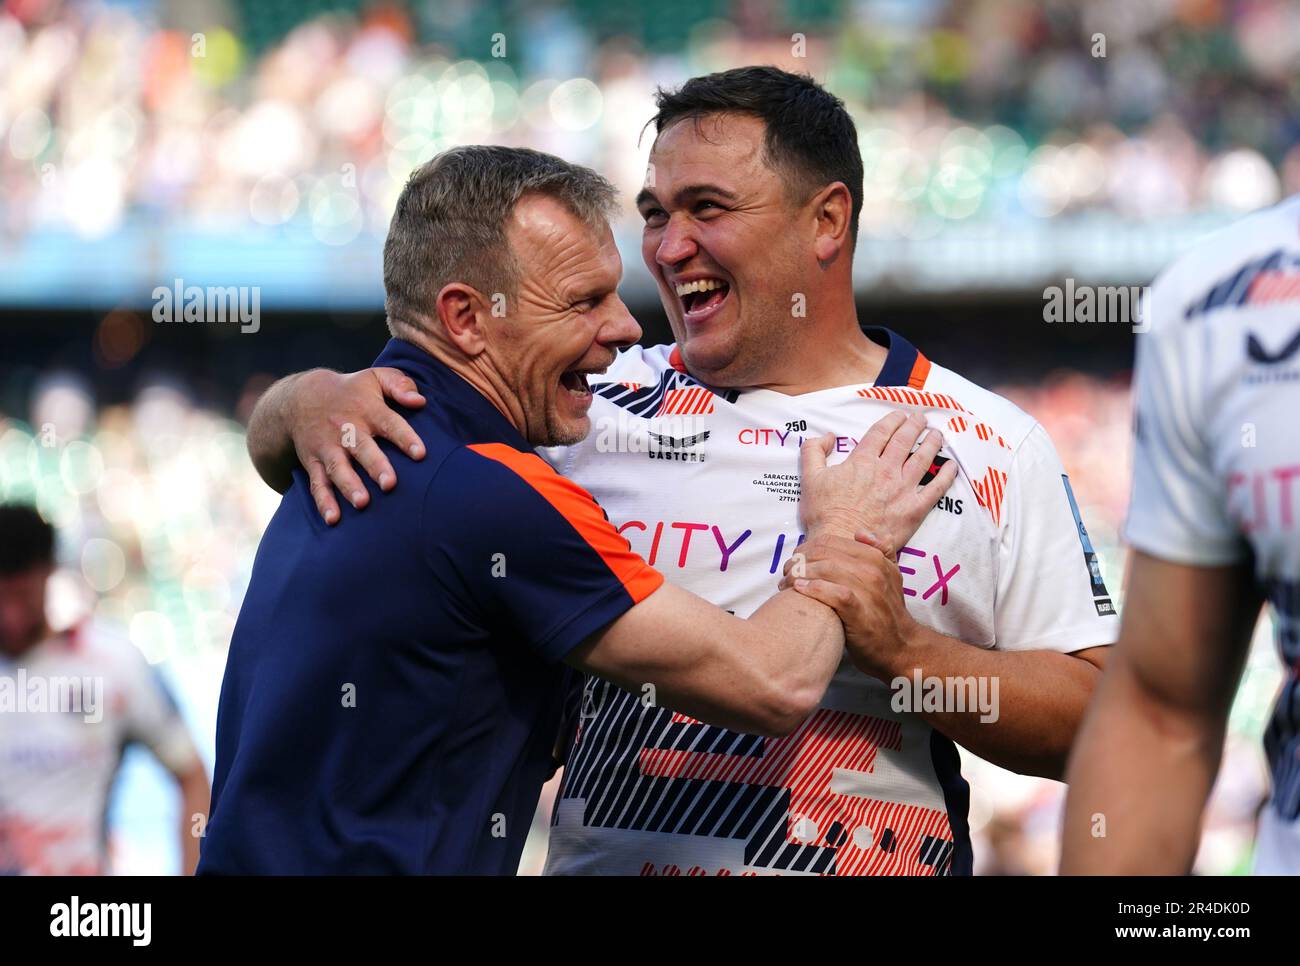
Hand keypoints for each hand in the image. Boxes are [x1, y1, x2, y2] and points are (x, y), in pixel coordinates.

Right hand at [289, 368, 427, 523]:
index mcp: (367, 410)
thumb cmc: (351, 391)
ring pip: (338, 469)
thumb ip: (399, 385)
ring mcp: (328, 447)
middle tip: (390, 484)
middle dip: (375, 466)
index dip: (405, 438)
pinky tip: (333, 519)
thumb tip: (420, 401)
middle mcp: (346, 429)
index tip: (421, 454)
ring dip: (349, 486)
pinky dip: (323, 502)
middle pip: (362, 448)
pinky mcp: (313, 462)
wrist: (300, 398)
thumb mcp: (375, 377)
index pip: (389, 423)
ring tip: (362, 503)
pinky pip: (317, 484)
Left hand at [779, 532, 918, 680]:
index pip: (830, 542)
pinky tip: (800, 590)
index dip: (807, 548)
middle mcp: (873, 570)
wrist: (901, 646)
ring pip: (825, 570)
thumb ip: (881, 551)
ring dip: (799, 575)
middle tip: (786, 573)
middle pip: (823, 554)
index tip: (795, 560)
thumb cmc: (887, 611)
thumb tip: (860, 532)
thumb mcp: (892, 576)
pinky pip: (833, 593)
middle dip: (798, 561)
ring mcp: (868, 590)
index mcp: (875, 558)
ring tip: (786, 584)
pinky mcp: (860, 611)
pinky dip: (814, 589)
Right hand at [798, 412, 956, 556]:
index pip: (881, 432)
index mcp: (862, 461)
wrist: (843, 544)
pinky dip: (945, 476)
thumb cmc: (825, 514)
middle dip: (914, 426)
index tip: (899, 415)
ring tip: (937, 435)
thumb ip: (814, 451)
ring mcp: (903, 489)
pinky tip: (951, 466)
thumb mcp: (810, 477)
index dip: (892, 420)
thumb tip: (828, 436)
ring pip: (923, 459)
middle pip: (905, 440)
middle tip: (921, 419)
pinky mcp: (914, 509)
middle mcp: (886, 470)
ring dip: (932, 444)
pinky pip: (936, 489)